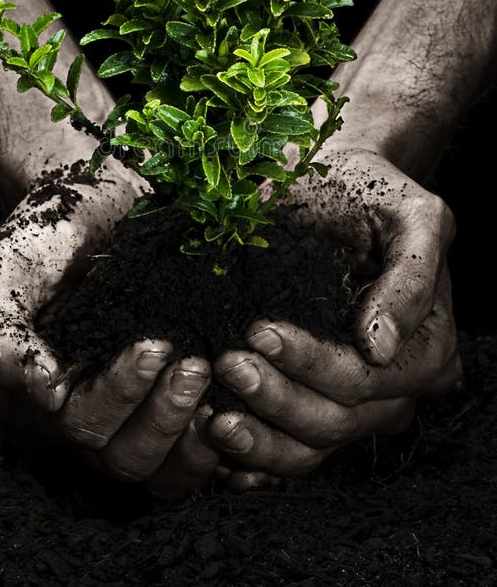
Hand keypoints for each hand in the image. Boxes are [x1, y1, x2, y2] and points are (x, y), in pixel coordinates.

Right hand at [0, 160, 219, 499]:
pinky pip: (197, 453)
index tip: (156, 346)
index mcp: (34, 401)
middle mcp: (80, 419)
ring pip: (163, 469)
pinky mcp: (166, 402)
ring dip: (196, 438)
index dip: (120, 395)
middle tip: (197, 365)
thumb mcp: (3, 270)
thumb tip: (46, 395)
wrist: (97, 197)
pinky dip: (224, 445)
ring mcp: (127, 416)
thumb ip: (5, 333)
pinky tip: (246, 411)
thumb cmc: (44, 231)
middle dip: (165, 417)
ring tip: (219, 380)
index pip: (79, 425)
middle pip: (124, 458)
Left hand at [208, 148, 461, 484]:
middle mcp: (399, 387)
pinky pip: (292, 452)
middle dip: (277, 396)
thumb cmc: (376, 194)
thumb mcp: (413, 218)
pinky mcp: (321, 405)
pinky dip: (256, 458)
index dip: (311, 362)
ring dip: (260, 439)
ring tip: (213, 416)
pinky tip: (220, 452)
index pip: (366, 376)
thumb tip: (380, 347)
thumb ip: (409, 278)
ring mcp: (360, 405)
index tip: (258, 330)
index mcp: (429, 347)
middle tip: (227, 363)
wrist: (344, 186)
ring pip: (312, 446)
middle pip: (337, 419)